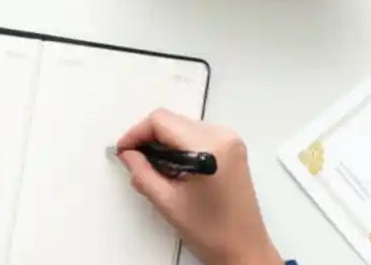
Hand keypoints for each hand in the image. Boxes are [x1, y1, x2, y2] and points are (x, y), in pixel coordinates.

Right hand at [117, 110, 282, 264]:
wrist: (245, 250)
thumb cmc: (213, 233)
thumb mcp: (168, 202)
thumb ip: (142, 173)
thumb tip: (128, 155)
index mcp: (209, 147)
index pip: (161, 121)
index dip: (136, 133)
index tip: (124, 150)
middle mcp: (223, 136)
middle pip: (173, 121)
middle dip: (149, 139)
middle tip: (134, 161)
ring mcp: (231, 142)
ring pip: (183, 126)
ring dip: (164, 143)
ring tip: (156, 170)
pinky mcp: (233, 150)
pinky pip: (197, 135)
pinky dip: (180, 147)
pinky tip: (174, 170)